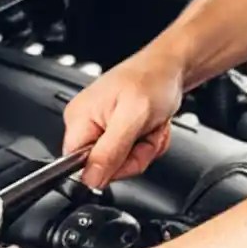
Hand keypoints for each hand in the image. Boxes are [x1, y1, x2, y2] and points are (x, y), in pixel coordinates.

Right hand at [63, 48, 184, 188]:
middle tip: (142, 135)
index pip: (77, 166)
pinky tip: (147, 127)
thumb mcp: (132, 118)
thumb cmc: (152, 80)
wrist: (169, 69)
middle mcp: (84, 124)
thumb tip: (91, 179)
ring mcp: (99, 128)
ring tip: (146, 127)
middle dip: (131, 157)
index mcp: (78, 119)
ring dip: (142, 151)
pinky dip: (145, 146)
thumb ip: (110, 152)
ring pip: (119, 164)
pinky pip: (127, 156)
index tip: (126, 151)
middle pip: (101, 168)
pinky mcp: (113, 131)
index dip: (105, 168)